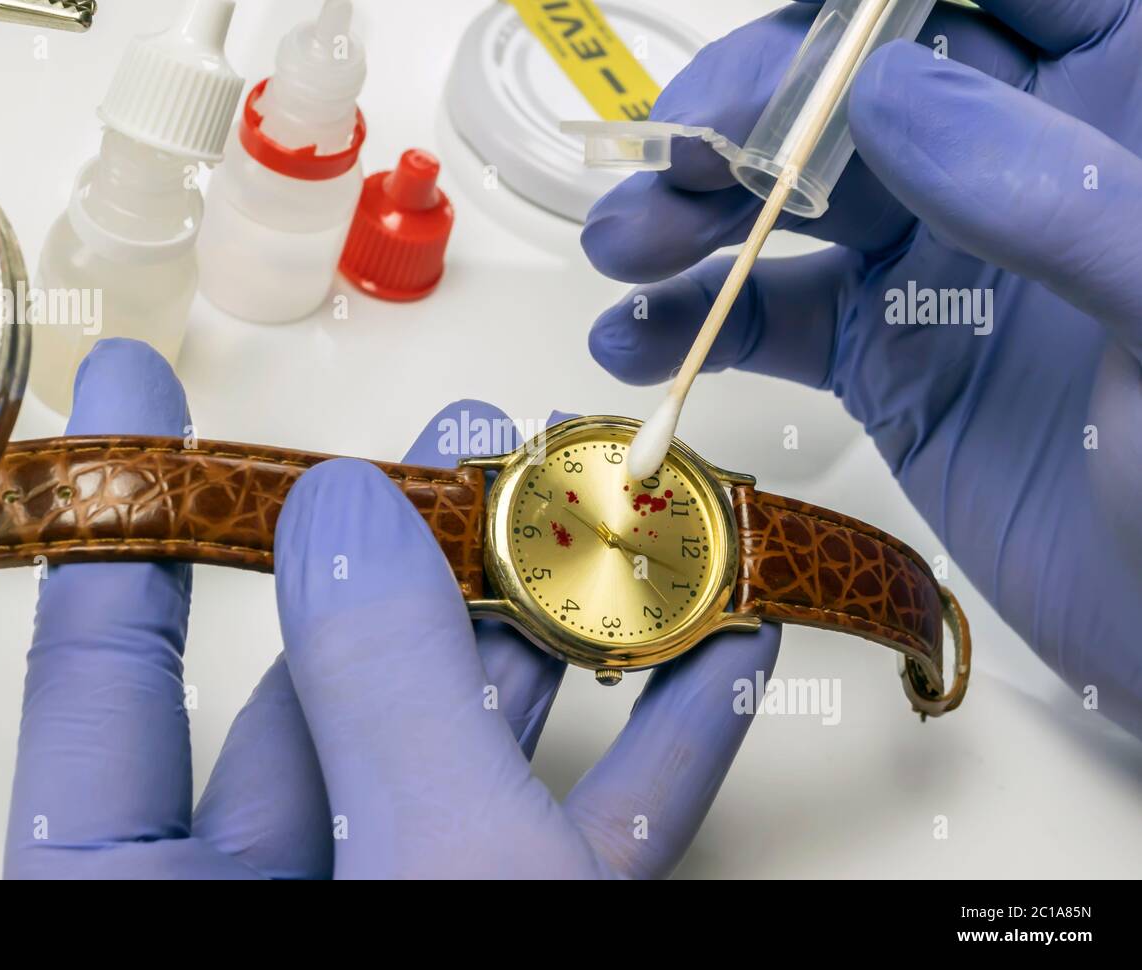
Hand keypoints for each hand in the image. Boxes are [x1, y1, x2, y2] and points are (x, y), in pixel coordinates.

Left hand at [4, 338, 779, 878]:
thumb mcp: (424, 858)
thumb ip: (379, 689)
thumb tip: (344, 514)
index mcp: (152, 908)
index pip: (105, 683)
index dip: (120, 522)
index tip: (133, 386)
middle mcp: (273, 906)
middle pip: (326, 698)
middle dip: (419, 561)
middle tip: (465, 447)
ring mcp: (410, 915)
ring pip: (462, 754)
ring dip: (554, 635)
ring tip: (610, 517)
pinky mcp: (527, 937)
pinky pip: (580, 838)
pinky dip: (650, 760)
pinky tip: (709, 667)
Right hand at [582, 1, 1141, 737]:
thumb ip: (1048, 189)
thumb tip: (885, 91)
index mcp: (1115, 111)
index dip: (868, 4)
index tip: (779, 30)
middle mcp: (1010, 170)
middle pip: (859, 87)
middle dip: (751, 108)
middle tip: (675, 151)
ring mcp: (938, 264)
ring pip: (794, 199)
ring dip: (693, 211)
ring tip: (619, 244)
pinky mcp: (885, 356)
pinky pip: (774, 317)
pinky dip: (694, 322)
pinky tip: (633, 337)